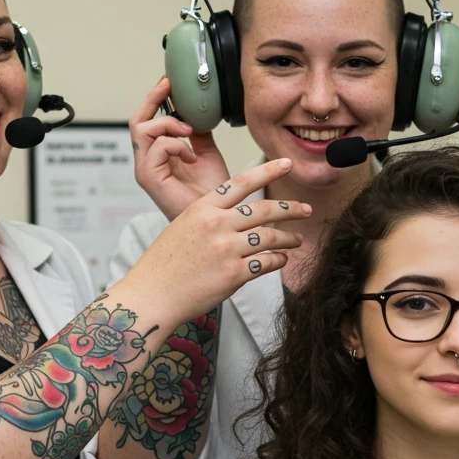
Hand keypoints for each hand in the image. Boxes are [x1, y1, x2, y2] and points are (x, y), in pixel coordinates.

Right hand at [118, 159, 309, 325]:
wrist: (152, 294)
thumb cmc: (163, 264)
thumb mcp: (182, 227)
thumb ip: (210, 218)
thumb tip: (239, 219)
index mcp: (202, 208)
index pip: (242, 182)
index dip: (268, 171)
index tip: (286, 164)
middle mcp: (217, 224)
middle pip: (263, 210)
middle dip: (290, 209)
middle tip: (305, 209)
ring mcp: (227, 249)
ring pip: (270, 236)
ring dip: (288, 238)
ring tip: (297, 240)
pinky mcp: (234, 274)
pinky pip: (266, 263)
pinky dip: (278, 261)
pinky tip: (282, 260)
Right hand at [130, 77, 232, 220]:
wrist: (221, 218)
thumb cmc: (213, 194)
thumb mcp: (206, 152)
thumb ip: (197, 132)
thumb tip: (197, 109)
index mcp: (159, 155)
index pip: (148, 120)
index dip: (156, 99)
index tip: (170, 81)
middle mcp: (147, 161)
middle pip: (137, 121)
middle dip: (153, 99)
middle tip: (169, 86)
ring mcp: (146, 170)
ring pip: (143, 129)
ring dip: (169, 124)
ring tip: (189, 133)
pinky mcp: (148, 178)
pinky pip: (156, 147)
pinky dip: (176, 144)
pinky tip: (192, 156)